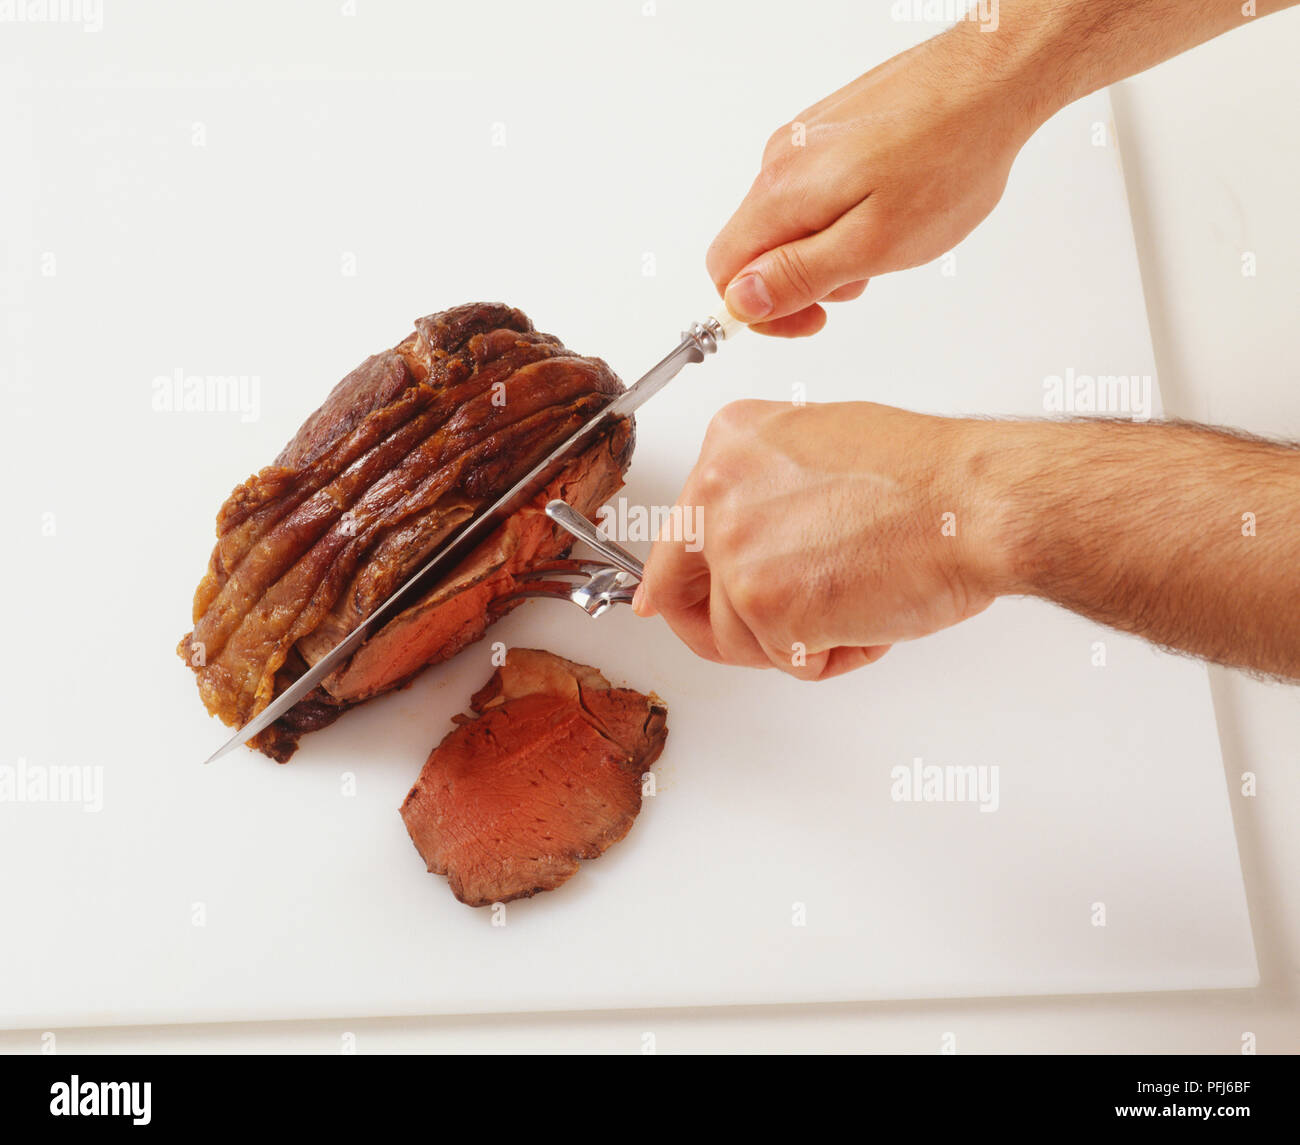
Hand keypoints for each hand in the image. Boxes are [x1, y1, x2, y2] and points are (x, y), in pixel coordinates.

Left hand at [632, 400, 1000, 679]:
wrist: (975, 503)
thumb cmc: (926, 481)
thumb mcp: (820, 449)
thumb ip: (762, 494)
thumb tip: (727, 546)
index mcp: (728, 446)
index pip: (675, 533)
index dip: (679, 582)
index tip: (665, 603)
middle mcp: (717, 493)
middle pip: (676, 591)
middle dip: (710, 628)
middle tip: (752, 638)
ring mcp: (736, 551)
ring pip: (734, 638)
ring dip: (795, 642)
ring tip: (856, 605)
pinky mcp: (766, 606)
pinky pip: (786, 662)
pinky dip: (833, 657)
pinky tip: (870, 619)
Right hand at [707, 27, 1039, 337]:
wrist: (991, 78)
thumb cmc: (947, 160)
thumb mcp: (873, 244)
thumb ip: (800, 275)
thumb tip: (741, 301)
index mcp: (781, 194)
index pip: (725, 270)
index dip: (759, 310)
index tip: (812, 318)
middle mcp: (779, 161)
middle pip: (755, 246)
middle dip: (800, 279)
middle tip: (863, 279)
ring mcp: (802, 140)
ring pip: (788, 221)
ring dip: (826, 248)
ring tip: (888, 238)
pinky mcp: (829, 128)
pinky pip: (813, 191)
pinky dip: (841, 215)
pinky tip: (890, 206)